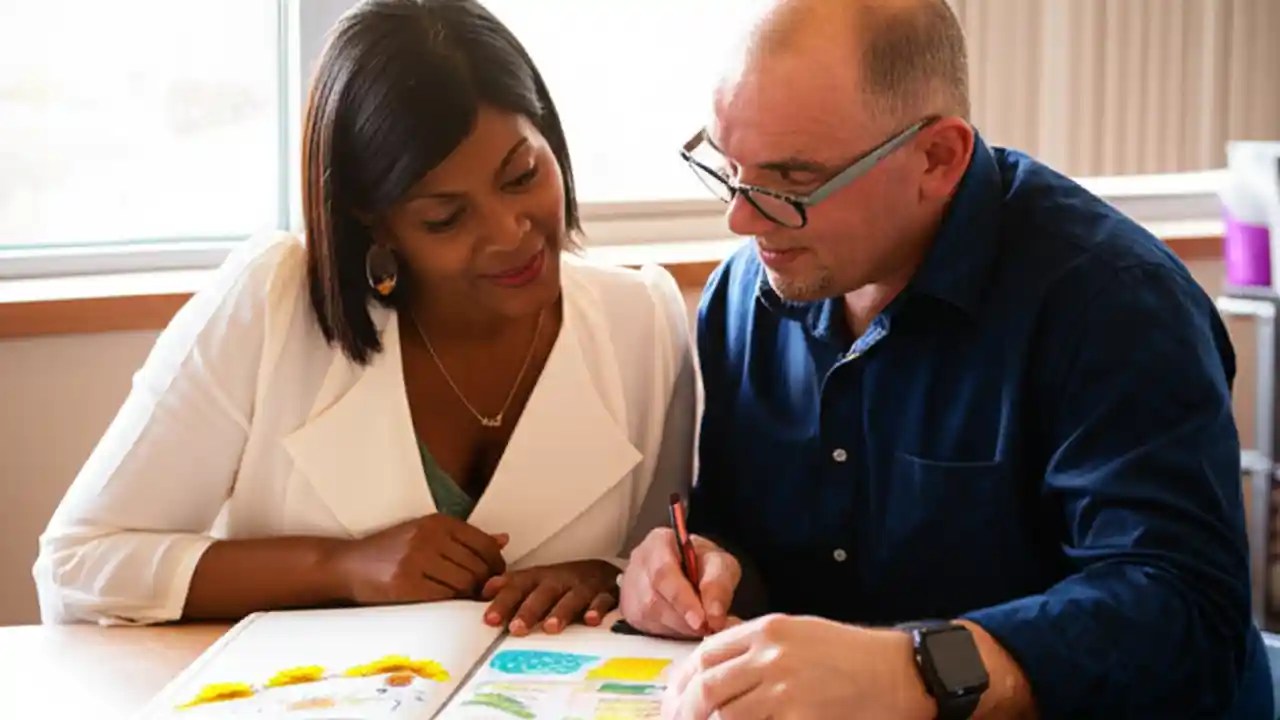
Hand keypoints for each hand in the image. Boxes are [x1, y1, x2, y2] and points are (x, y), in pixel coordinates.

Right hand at [327, 514, 507, 604]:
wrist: (348, 565)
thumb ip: (466, 538)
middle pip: (477, 567)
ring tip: (466, 599)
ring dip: (469, 596)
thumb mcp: (427, 533)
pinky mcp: (405, 584)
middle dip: (485, 583)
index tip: (496, 576)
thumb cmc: (392, 550)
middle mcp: (428, 537)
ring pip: (463, 584)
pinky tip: (448, 604)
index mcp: (437, 522)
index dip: (496, 564)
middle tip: (484, 594)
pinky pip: (444, 598)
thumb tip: (504, 540)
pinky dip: (452, 604)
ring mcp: (416, 560)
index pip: (484, 544)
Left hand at [480, 560, 619, 635]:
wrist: (604, 573)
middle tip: (516, 629)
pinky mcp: (606, 594)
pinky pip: (603, 601)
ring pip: (572, 597)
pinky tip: (591, 621)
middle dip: (529, 610)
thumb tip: (483, 591)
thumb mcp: (536, 580)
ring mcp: (584, 587)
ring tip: (550, 628)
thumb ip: (511, 586)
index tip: (489, 620)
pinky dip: (597, 609)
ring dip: (561, 611)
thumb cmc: (563, 583)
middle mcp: (560, 581)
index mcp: (540, 578)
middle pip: (543, 593)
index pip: (517, 587)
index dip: (503, 602)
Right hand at [619, 529, 740, 637]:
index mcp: (659, 542)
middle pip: (652, 599)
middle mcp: (638, 562)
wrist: (693, 569)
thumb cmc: (704, 563)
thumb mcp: (721, 564)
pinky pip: (646, 628)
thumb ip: (719, 585)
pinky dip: (670, 632)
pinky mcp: (629, 610)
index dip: (682, 600)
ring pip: (648, 617)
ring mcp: (629, 586)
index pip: (664, 572)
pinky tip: (684, 625)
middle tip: (708, 628)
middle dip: (683, 619)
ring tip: (700, 625)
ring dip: (679, 627)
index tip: (702, 621)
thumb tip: (714, 617)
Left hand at [662, 614, 934, 719]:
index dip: (680, 681)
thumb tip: (713, 669)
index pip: (704, 654)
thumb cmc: (850, 654)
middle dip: (683, 711)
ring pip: (724, 715)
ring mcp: (785, 687)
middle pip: (706, 687)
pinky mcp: (801, 716)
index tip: (671, 700)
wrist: (898, 671)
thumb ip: (756, 647)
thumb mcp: (799, 633)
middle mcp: (771, 654)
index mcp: (768, 629)